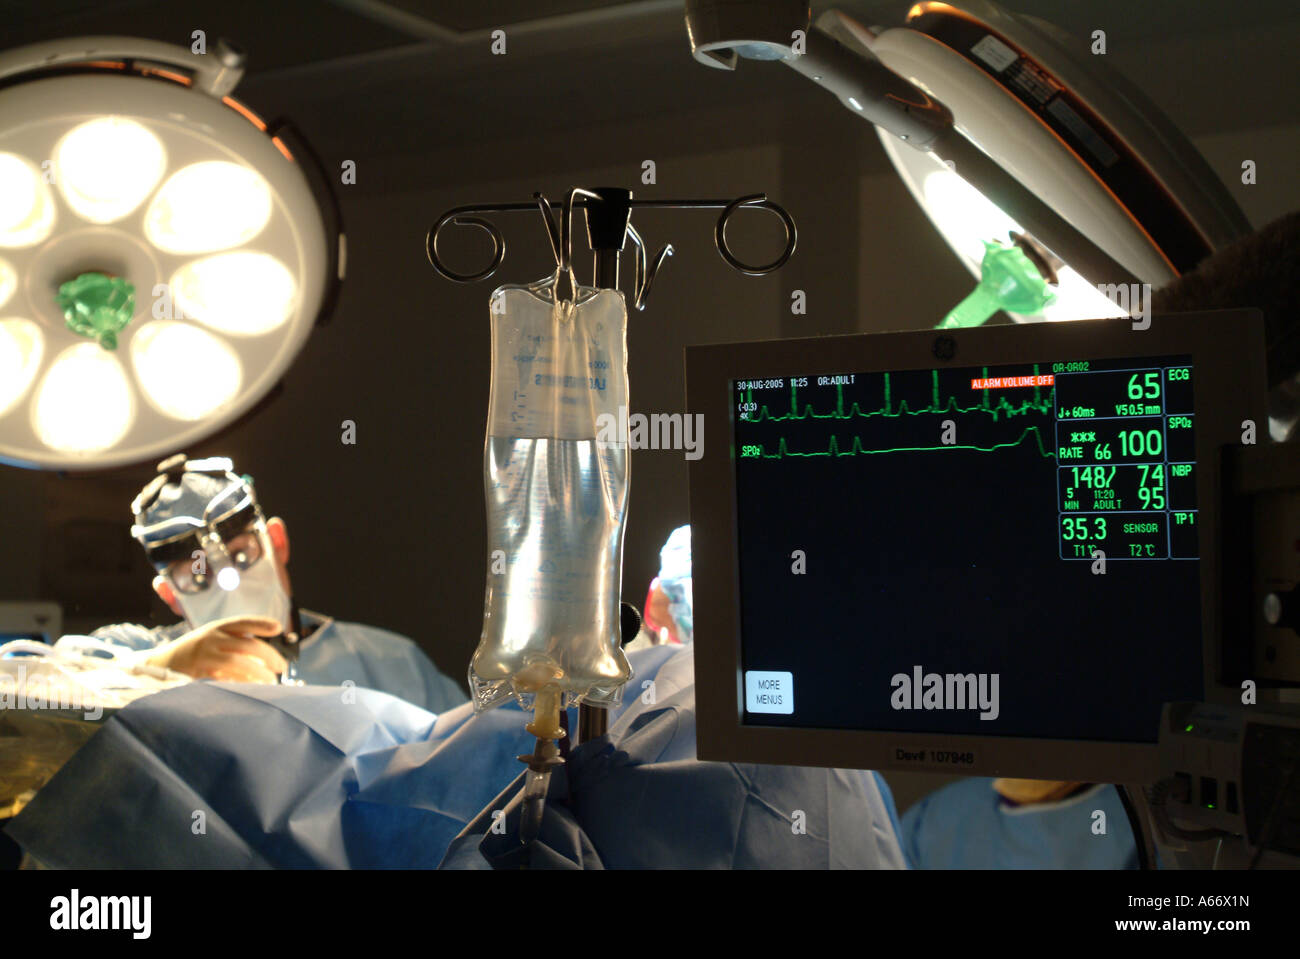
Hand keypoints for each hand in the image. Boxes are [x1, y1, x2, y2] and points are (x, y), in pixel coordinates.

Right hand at [146, 615, 287, 682]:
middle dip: (268, 655)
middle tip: (281, 667)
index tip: (278, 628)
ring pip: (237, 661)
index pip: (243, 622)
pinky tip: (250, 687)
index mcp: (217, 627)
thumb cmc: (195, 653)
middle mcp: (211, 638)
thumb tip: (267, 657)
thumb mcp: (213, 641)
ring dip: (257, 672)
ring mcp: (203, 655)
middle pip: (246, 644)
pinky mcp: (197, 672)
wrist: (159, 664)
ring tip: (270, 681)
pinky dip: (239, 682)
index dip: (261, 624)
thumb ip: (236, 644)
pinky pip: (223, 678)